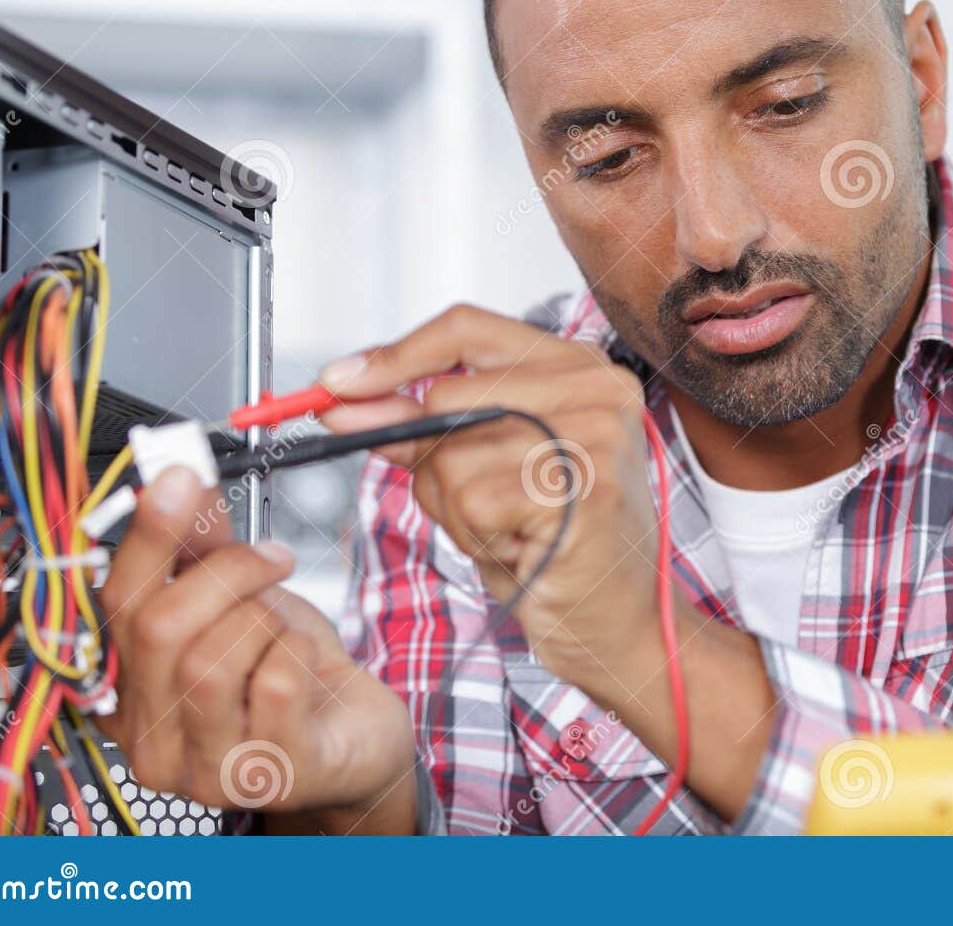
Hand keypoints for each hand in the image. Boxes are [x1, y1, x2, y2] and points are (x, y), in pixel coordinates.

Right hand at [98, 468, 417, 832]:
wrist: (356, 739)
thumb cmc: (293, 679)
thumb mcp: (244, 604)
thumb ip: (204, 550)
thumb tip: (180, 482)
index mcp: (133, 690)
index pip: (116, 604)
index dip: (149, 536)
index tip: (179, 477)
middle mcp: (153, 740)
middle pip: (159, 629)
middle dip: (228, 573)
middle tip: (274, 559)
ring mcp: (207, 769)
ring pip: (209, 661)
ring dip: (263, 617)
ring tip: (286, 622)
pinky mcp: (271, 774)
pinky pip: (274, 683)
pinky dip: (298, 651)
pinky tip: (305, 661)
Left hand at [318, 304, 661, 686]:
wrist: (616, 624)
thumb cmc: (549, 545)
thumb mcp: (479, 472)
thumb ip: (419, 429)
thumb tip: (343, 400)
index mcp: (576, 366)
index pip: (466, 328)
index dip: (394, 355)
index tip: (336, 384)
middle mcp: (597, 388)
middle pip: (447, 397)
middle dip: (430, 463)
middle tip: (479, 510)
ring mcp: (599, 436)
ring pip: (452, 455)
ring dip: (456, 511)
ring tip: (511, 533)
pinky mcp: (588, 490)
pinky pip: (474, 502)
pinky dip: (477, 538)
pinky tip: (521, 551)